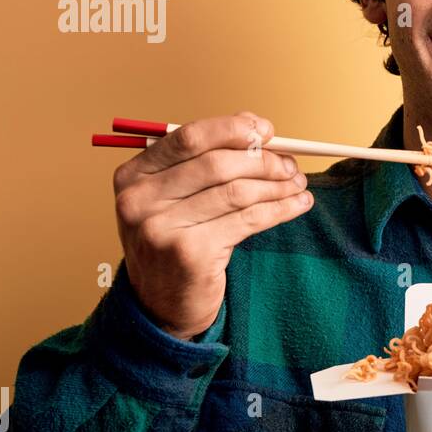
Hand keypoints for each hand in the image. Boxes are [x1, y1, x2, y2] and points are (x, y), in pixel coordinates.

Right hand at [113, 111, 313, 339]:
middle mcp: (139, 200)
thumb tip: (253, 125)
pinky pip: (247, 220)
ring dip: (276, 186)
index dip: (232, 129)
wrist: (161, 306)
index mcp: (133, 176)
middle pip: (216, 164)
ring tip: (298, 185)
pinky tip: (297, 205)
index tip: (266, 131)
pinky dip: (279, 209)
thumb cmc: (174, 243)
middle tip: (290, 166)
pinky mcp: (190, 253)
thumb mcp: (174, 199)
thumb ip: (203, 161)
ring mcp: (161, 228)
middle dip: (263, 161)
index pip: (189, 138)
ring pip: (236, 192)